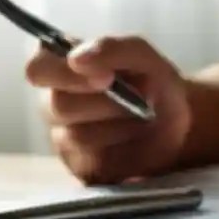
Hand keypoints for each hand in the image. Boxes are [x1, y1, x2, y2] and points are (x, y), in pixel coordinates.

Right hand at [25, 35, 191, 183]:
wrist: (181, 127)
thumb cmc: (154, 85)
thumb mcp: (146, 58)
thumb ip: (114, 48)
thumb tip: (76, 58)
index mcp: (61, 68)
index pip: (37, 69)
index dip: (64, 74)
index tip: (105, 78)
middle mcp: (54, 104)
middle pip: (58, 105)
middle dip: (104, 102)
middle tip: (134, 100)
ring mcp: (64, 140)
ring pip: (77, 136)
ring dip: (118, 126)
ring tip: (140, 119)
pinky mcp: (81, 169)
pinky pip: (93, 164)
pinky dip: (124, 150)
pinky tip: (136, 142)